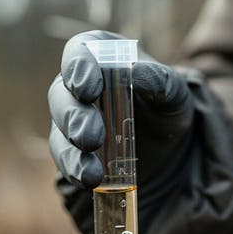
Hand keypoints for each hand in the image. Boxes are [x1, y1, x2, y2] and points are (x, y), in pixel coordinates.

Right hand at [48, 30, 194, 232]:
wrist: (168, 144)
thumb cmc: (166, 105)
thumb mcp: (174, 92)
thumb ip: (160, 79)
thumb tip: (137, 72)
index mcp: (99, 58)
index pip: (78, 53)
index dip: (78, 68)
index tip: (88, 89)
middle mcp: (77, 86)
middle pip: (61, 95)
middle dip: (73, 117)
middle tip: (91, 137)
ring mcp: (71, 120)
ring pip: (59, 131)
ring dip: (71, 151)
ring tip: (91, 172)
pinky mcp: (72, 150)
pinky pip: (65, 160)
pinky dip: (74, 171)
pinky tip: (88, 180)